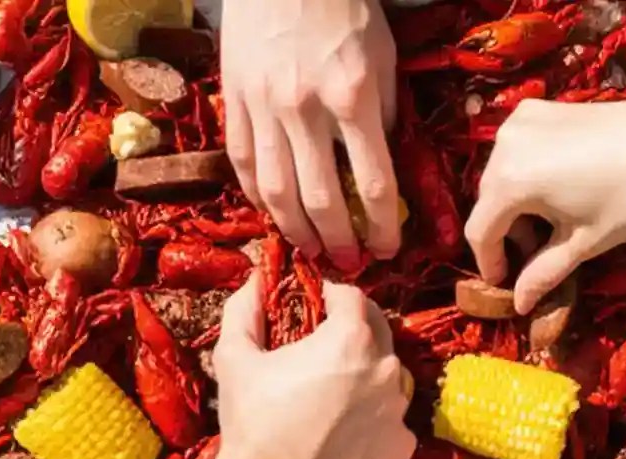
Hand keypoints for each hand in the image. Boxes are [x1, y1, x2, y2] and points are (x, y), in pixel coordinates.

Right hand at [212, 274, 415, 458]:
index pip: (353, 297)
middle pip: (378, 334)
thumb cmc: (251, 422)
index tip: (316, 308)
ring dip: (366, 380)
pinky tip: (343, 437)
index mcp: (351, 339)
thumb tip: (255, 277)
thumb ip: (245, 309)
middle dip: (354, 334)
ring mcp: (399, 411)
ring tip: (332, 401)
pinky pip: (392, 423)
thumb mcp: (235, 357)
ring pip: (388, 380)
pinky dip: (373, 424)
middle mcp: (386, 369)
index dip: (332, 298)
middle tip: (323, 353)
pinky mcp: (402, 448)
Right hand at [221, 0, 400, 269]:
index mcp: (353, 94)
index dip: (383, 227)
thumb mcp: (384, 57)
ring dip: (296, 230)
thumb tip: (381, 167)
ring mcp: (264, 105)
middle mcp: (306, 106)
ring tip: (313, 250)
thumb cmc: (345, 9)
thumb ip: (384, 114)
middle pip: (321, 197)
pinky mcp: (235, 99)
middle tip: (351, 265)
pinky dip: (259, 196)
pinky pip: (244, 161)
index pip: (374, 182)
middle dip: (339, 241)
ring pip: (276, 189)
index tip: (390, 249)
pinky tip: (275, 215)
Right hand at [465, 97, 625, 314]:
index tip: (507, 285)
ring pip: (504, 176)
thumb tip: (519, 303)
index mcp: (509, 180)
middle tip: (539, 260)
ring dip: (520, 207)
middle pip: (489, 202)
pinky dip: (531, 178)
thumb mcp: (586, 242)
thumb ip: (543, 272)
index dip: (491, 263)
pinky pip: (521, 153)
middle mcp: (504, 144)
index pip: (480, 231)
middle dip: (508, 235)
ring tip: (556, 228)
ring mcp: (522, 120)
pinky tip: (562, 194)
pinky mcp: (543, 109)